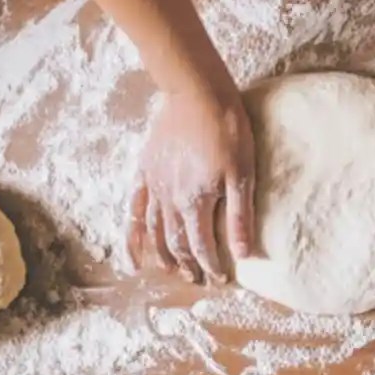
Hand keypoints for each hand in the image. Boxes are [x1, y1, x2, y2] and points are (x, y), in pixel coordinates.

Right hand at [127, 88, 255, 283]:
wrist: (198, 94)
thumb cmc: (228, 132)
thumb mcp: (243, 175)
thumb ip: (239, 217)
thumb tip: (243, 255)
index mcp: (195, 201)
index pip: (201, 246)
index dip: (210, 266)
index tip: (220, 280)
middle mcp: (169, 198)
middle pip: (175, 243)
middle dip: (187, 265)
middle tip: (197, 280)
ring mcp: (153, 185)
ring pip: (153, 230)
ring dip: (160, 255)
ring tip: (170, 272)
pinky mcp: (144, 170)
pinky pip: (134, 207)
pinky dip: (132, 232)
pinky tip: (132, 251)